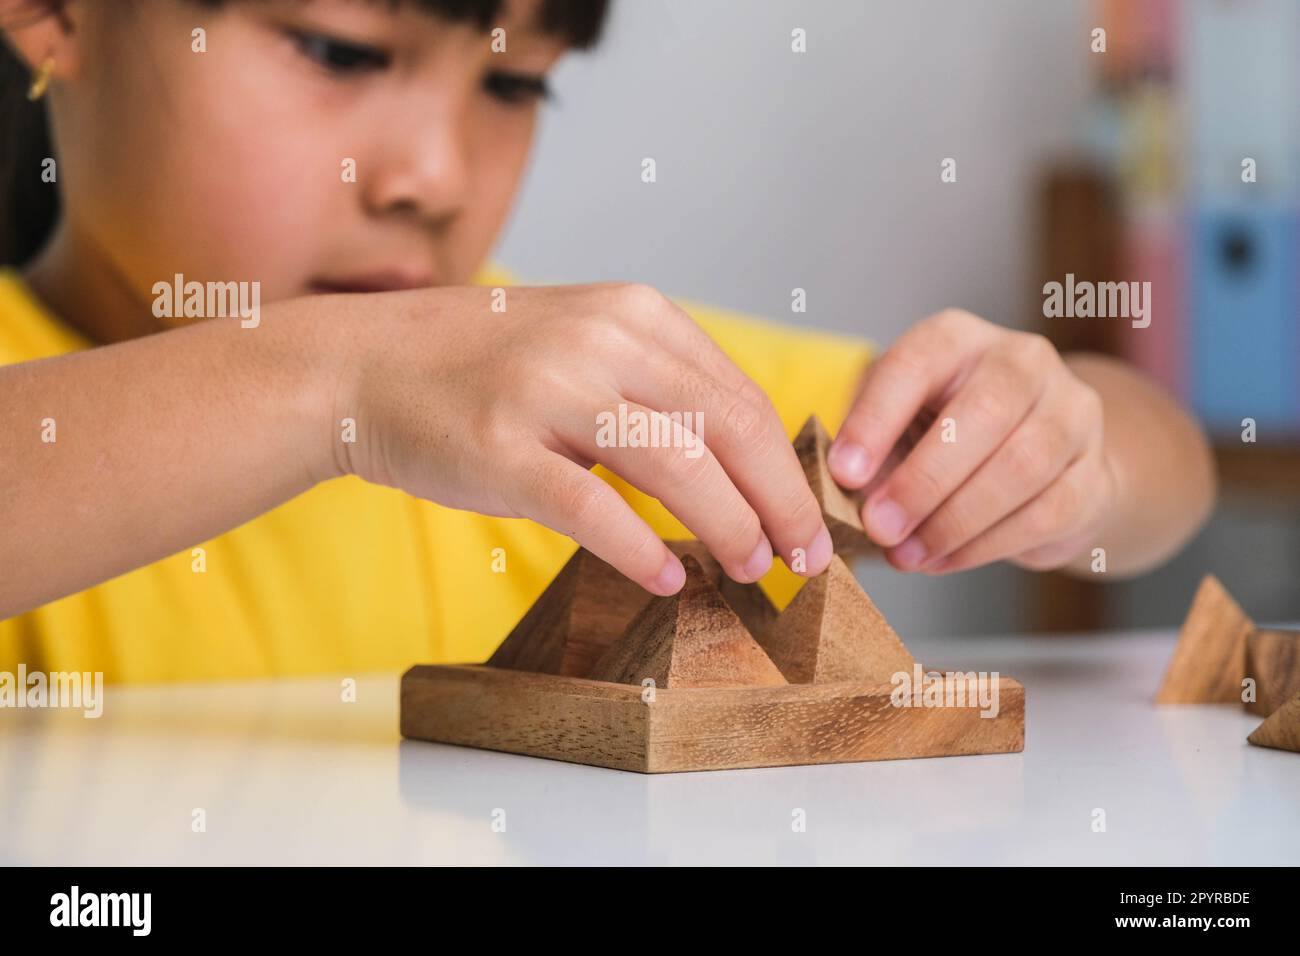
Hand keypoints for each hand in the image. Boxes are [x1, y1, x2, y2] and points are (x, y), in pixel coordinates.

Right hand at [321, 282, 833, 593]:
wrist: (364, 365)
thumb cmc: (481, 367)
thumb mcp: (583, 344)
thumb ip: (658, 386)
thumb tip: (743, 465)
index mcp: (633, 314)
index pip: (741, 397)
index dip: (786, 467)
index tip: (805, 518)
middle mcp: (601, 341)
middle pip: (729, 430)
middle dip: (779, 504)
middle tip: (801, 560)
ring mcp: (549, 391)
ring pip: (678, 468)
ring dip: (730, 530)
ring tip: (751, 573)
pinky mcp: (501, 448)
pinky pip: (594, 510)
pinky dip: (643, 550)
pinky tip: (669, 579)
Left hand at [826, 309, 1115, 573]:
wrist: (1040, 463)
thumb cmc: (943, 436)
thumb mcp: (896, 424)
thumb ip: (868, 448)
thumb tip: (839, 492)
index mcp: (958, 339)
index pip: (917, 363)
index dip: (877, 419)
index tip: (844, 473)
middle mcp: (1023, 361)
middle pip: (983, 414)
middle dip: (922, 480)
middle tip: (879, 528)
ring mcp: (1071, 412)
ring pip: (1021, 466)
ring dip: (954, 520)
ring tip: (906, 554)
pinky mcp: (1092, 472)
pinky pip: (1043, 513)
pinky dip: (984, 546)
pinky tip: (942, 560)